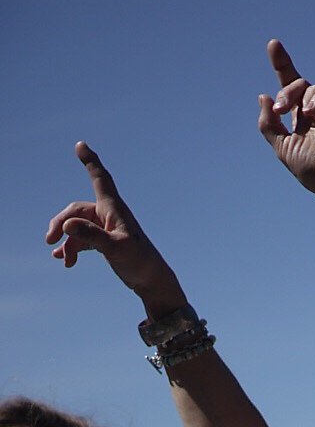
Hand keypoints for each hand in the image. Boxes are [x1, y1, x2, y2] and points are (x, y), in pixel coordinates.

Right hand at [45, 143, 184, 311]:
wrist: (152, 281)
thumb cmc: (140, 262)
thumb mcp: (116, 249)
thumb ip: (92, 236)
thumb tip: (67, 225)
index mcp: (114, 209)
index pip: (100, 179)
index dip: (90, 161)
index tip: (80, 144)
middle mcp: (109, 214)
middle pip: (76, 210)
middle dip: (61, 224)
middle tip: (50, 241)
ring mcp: (105, 227)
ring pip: (76, 226)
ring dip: (66, 241)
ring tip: (61, 258)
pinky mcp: (104, 240)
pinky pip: (81, 238)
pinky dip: (71, 248)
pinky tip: (65, 261)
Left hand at [258, 40, 314, 212]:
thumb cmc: (312, 170)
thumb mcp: (281, 145)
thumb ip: (269, 123)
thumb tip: (263, 96)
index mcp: (302, 114)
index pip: (291, 84)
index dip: (282, 63)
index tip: (273, 44)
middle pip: (298, 84)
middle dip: (286, 93)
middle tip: (280, 110)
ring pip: (313, 88)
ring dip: (301, 99)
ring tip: (302, 118)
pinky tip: (313, 112)